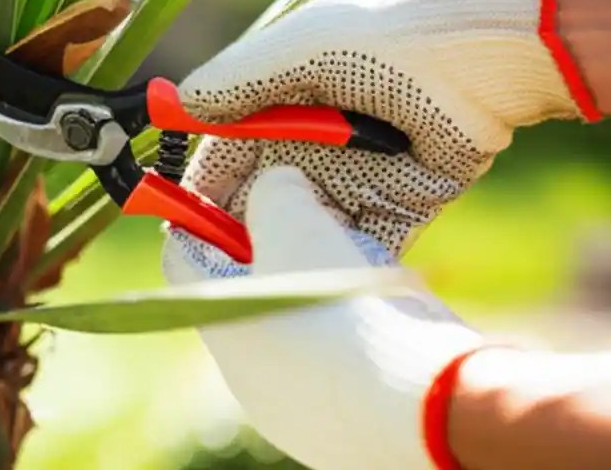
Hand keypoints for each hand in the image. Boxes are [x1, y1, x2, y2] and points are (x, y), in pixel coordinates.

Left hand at [163, 166, 482, 469]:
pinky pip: (335, 362)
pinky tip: (387, 316)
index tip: (232, 196)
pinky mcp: (338, 423)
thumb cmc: (343, 310)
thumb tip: (276, 186)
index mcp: (218, 325)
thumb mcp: (297, 221)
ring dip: (321, 288)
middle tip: (315, 227)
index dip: (204, 217)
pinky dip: (354, 331)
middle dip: (277, 250)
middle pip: (244, 291)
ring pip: (293, 326)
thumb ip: (275, 193)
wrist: (426, 404)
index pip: (184, 257)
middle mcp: (244, 373)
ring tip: (360, 270)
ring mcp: (289, 404)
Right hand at [173, 0, 597, 261]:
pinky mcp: (399, 204)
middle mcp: (312, 141)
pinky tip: (325, 276)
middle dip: (241, 231)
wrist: (486, 58)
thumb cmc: (386, 39)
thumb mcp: (300, 47)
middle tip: (227, 262)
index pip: (225, 154)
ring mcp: (355, 176)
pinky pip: (361, 245)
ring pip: (304, 228)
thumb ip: (236, 79)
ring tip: (278, 270)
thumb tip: (172, 105)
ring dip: (290, 249)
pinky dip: (342, 261)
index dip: (202, 187)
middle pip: (259, 200)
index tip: (181, 221)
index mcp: (281, 102)